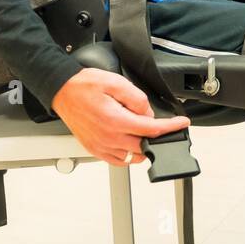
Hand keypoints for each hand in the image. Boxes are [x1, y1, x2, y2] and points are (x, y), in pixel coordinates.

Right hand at [51, 68, 189, 165]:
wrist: (63, 90)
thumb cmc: (84, 85)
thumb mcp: (116, 82)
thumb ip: (136, 98)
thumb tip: (148, 113)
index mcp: (115, 120)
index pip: (152, 129)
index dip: (171, 127)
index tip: (182, 123)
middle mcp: (108, 137)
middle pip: (144, 146)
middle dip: (156, 136)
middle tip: (160, 125)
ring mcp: (101, 145)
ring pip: (132, 156)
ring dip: (142, 147)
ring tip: (142, 131)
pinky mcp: (94, 149)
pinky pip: (117, 161)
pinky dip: (128, 155)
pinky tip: (130, 142)